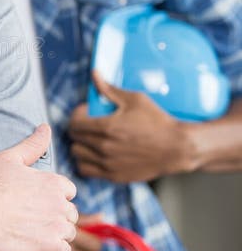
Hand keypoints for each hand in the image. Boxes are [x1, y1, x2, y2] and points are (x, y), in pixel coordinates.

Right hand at [0, 124, 77, 250]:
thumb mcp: (9, 158)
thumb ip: (32, 144)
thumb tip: (45, 127)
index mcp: (53, 183)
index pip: (68, 192)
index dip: (54, 198)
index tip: (36, 203)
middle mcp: (60, 204)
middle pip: (70, 214)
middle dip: (56, 217)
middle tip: (32, 221)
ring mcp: (57, 227)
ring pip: (68, 233)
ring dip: (56, 235)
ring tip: (33, 235)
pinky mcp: (50, 248)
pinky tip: (37, 247)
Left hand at [68, 71, 190, 182]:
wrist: (177, 147)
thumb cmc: (157, 121)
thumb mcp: (135, 99)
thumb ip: (109, 89)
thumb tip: (94, 74)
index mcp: (107, 127)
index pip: (74, 123)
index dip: (78, 114)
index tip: (87, 112)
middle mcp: (104, 147)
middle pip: (73, 138)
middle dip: (78, 128)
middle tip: (90, 124)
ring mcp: (108, 164)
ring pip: (77, 155)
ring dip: (80, 145)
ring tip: (91, 140)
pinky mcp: (114, 176)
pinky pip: (86, 170)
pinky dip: (86, 161)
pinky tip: (96, 154)